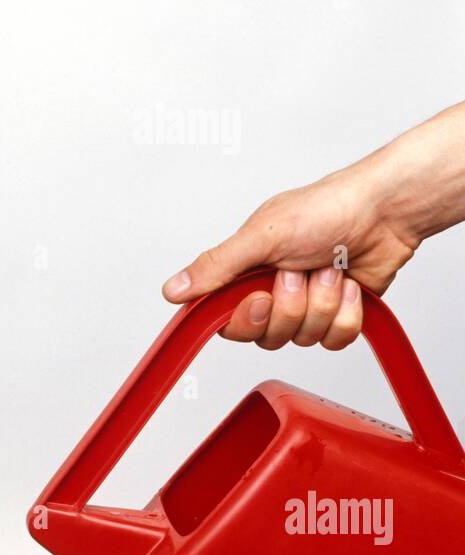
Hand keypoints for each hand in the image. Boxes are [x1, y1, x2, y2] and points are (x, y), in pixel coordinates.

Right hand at [160, 159, 422, 349]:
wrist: (386, 212)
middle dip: (291, 306)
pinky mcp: (337, 318)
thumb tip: (171, 290)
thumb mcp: (260, 236)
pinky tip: (350, 284)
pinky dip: (346, 311)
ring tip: (331, 268)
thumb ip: (216, 267)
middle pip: (267, 337)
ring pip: (304, 338)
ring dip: (322, 302)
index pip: (229, 324)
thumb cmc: (327, 209)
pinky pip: (334, 340)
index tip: (261, 295)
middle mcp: (274, 295)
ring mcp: (307, 309)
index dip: (247, 317)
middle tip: (301, 272)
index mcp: (248, 276)